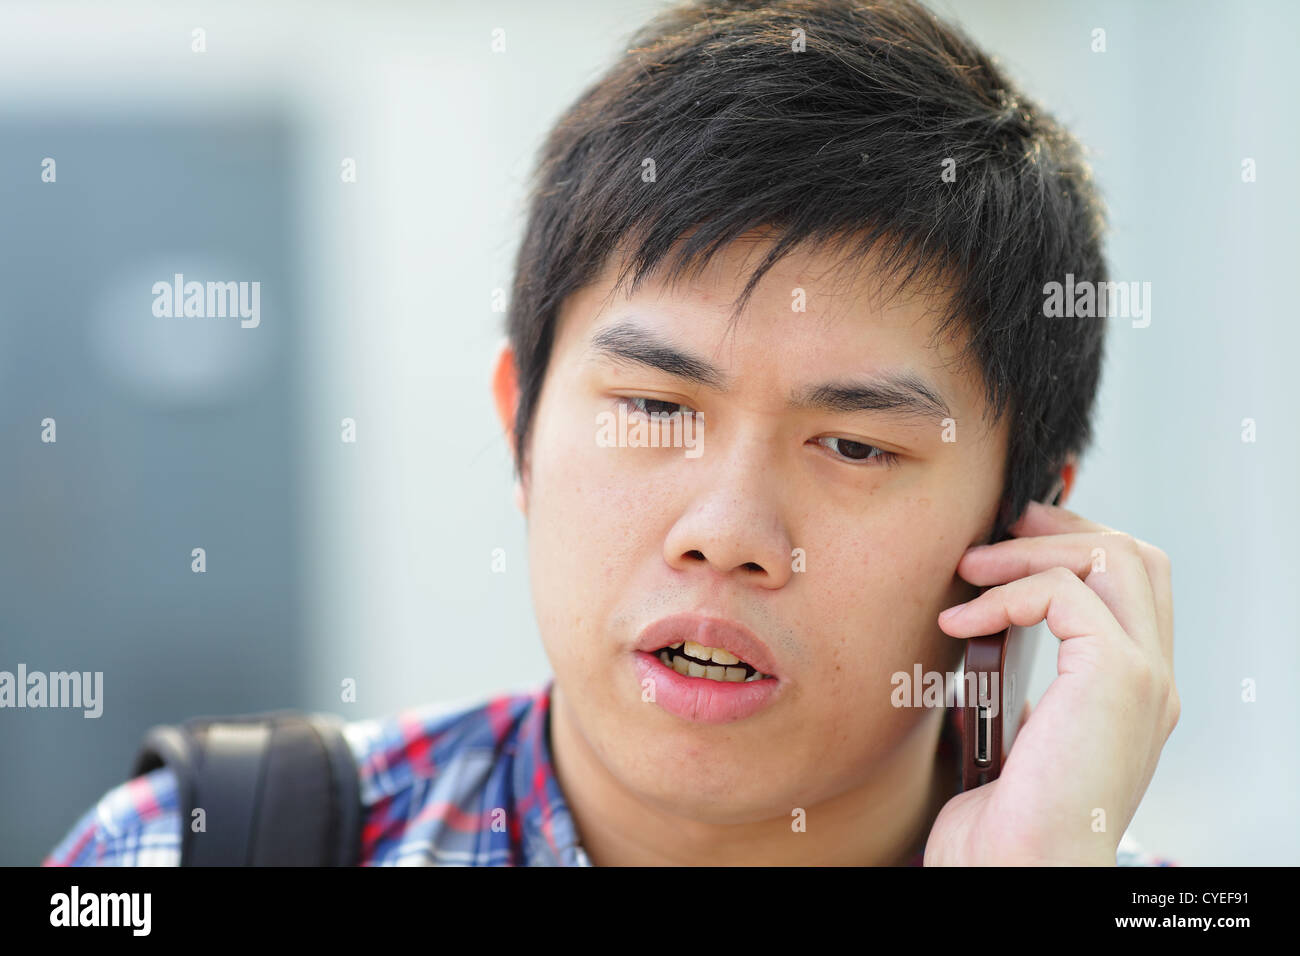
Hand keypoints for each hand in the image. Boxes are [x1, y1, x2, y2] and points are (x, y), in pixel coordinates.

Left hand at [924, 501, 1178, 864]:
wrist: (1019, 871)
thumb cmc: (1006, 821)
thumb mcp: (1022, 739)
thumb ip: (1030, 690)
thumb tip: (992, 641)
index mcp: (1136, 694)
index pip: (1134, 588)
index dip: (1078, 547)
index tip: (1014, 539)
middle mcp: (1154, 681)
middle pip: (1135, 557)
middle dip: (1063, 527)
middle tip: (1000, 525)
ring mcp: (1144, 677)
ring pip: (1110, 558)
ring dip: (1031, 550)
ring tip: (969, 567)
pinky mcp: (1116, 675)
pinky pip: (1065, 593)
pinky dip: (1007, 592)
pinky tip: (960, 620)